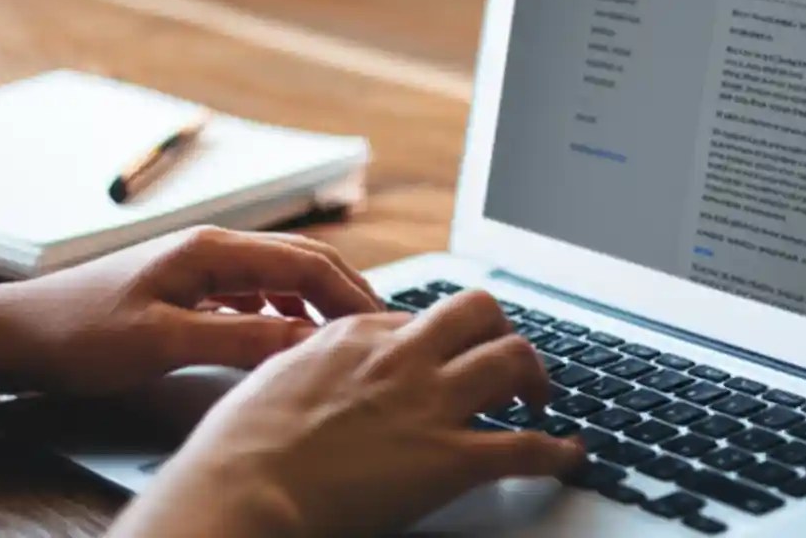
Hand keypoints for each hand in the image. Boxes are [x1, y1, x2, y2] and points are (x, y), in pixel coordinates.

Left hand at [0, 226, 381, 394]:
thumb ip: (241, 340)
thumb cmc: (76, 331)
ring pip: (283, 276)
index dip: (351, 293)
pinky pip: (257, 293)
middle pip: (304, 261)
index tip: (381, 325)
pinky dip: (286, 312)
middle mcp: (215, 248)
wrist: (16, 333)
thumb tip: (309, 343)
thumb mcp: (163, 341)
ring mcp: (203, 265)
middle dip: (347, 292)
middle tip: (380, 329)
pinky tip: (289, 336)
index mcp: (214, 250)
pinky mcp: (192, 287)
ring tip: (345, 335)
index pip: (307, 262)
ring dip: (319, 302)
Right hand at [107, 290, 585, 537]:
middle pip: (481, 313)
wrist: (240, 493)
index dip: (440, 341)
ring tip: (540, 401)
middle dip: (503, 331)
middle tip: (508, 362)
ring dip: (536, 379)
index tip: (444, 359)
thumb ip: (310, 364)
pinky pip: (526, 447)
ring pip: (514, 361)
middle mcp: (403, 357)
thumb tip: (321, 369)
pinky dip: (557, 452)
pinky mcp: (450, 460)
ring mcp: (430, 404)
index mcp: (357, 334)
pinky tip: (569, 456)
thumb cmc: (237, 449)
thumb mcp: (269, 378)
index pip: (421, 318)